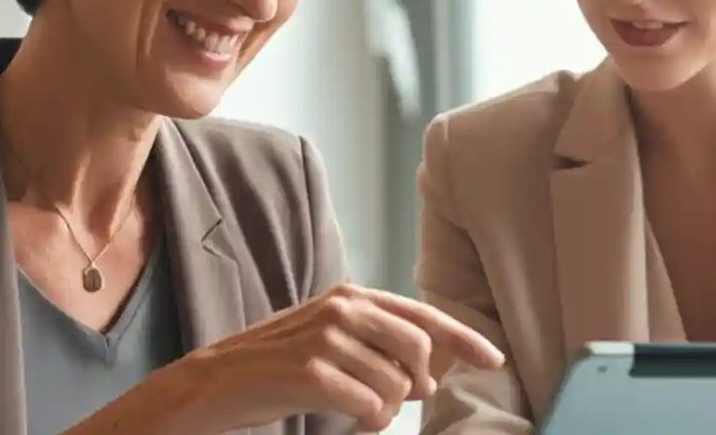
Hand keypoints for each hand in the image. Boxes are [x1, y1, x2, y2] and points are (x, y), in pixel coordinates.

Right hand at [185, 283, 504, 432]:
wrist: (221, 380)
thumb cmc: (283, 364)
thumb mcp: (336, 343)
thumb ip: (383, 348)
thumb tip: (435, 373)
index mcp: (353, 296)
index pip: (422, 315)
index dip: (464, 338)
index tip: (495, 359)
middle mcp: (343, 308)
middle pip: (419, 349)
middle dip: (418, 381)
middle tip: (398, 397)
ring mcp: (327, 337)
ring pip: (396, 383)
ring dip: (387, 406)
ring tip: (362, 408)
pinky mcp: (313, 370)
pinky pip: (370, 404)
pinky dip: (369, 418)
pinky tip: (353, 417)